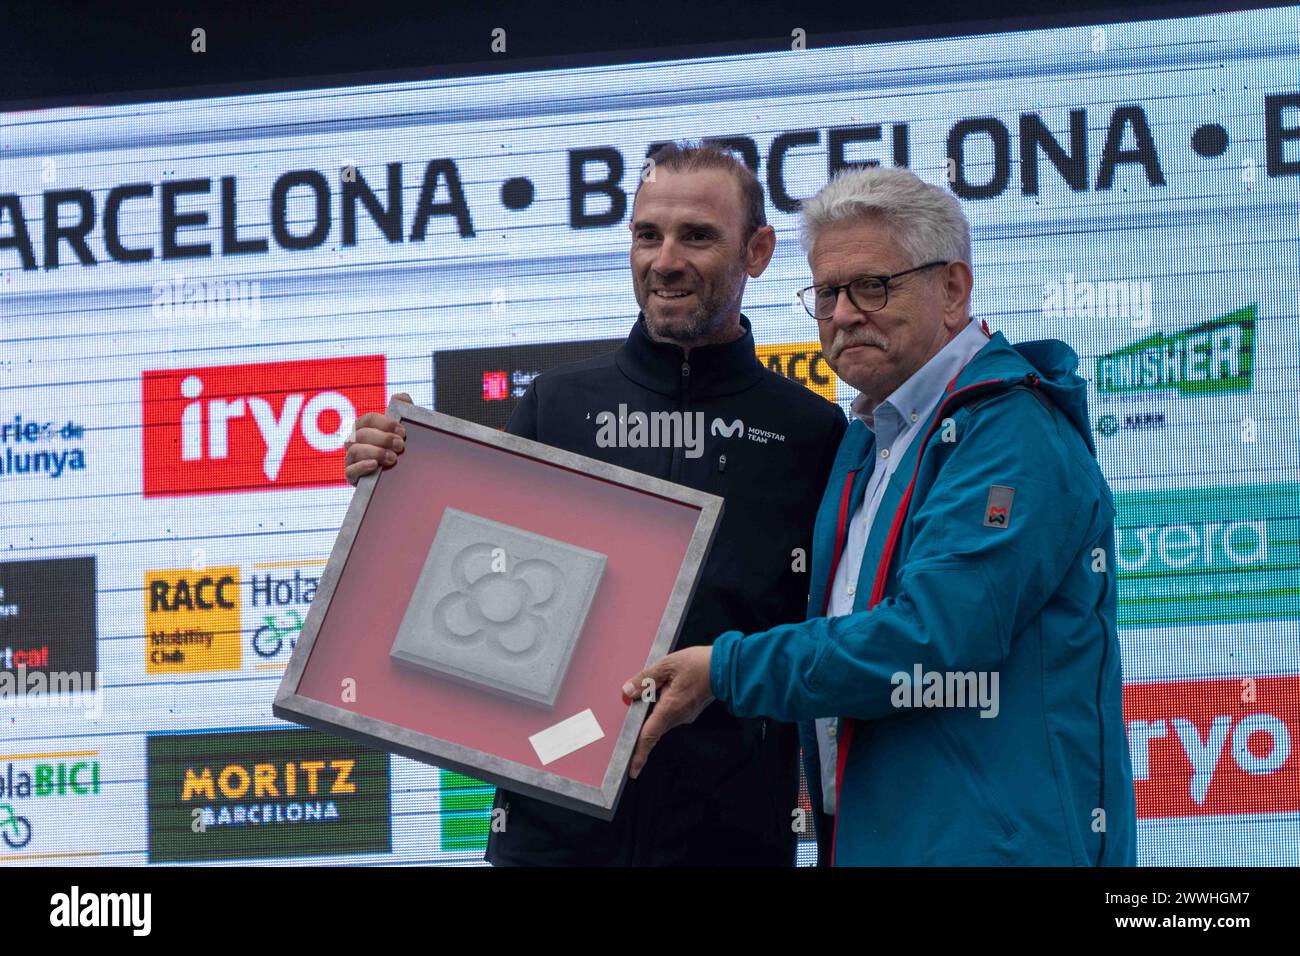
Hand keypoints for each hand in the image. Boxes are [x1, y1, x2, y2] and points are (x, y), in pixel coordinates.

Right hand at [344, 392, 410, 485]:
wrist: (402, 476)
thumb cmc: (398, 448)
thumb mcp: (403, 429)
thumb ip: (404, 410)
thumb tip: (402, 397)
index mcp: (364, 427)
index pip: (368, 419)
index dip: (385, 423)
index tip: (403, 431)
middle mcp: (354, 441)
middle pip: (362, 434)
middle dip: (383, 439)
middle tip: (400, 445)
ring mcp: (351, 458)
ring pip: (355, 451)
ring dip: (376, 452)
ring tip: (393, 458)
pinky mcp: (351, 476)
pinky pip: (350, 471)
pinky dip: (362, 466)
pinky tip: (375, 465)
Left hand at [621, 645, 714, 778]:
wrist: (728, 667)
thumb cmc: (700, 665)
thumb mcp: (668, 665)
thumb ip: (646, 679)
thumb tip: (628, 692)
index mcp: (670, 708)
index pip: (650, 735)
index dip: (639, 753)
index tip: (633, 769)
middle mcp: (678, 717)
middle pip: (653, 727)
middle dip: (641, 722)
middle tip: (633, 710)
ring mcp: (685, 716)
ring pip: (661, 718)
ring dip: (652, 709)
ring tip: (654, 688)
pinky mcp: (689, 711)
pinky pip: (669, 713)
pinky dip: (661, 705)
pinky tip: (664, 688)